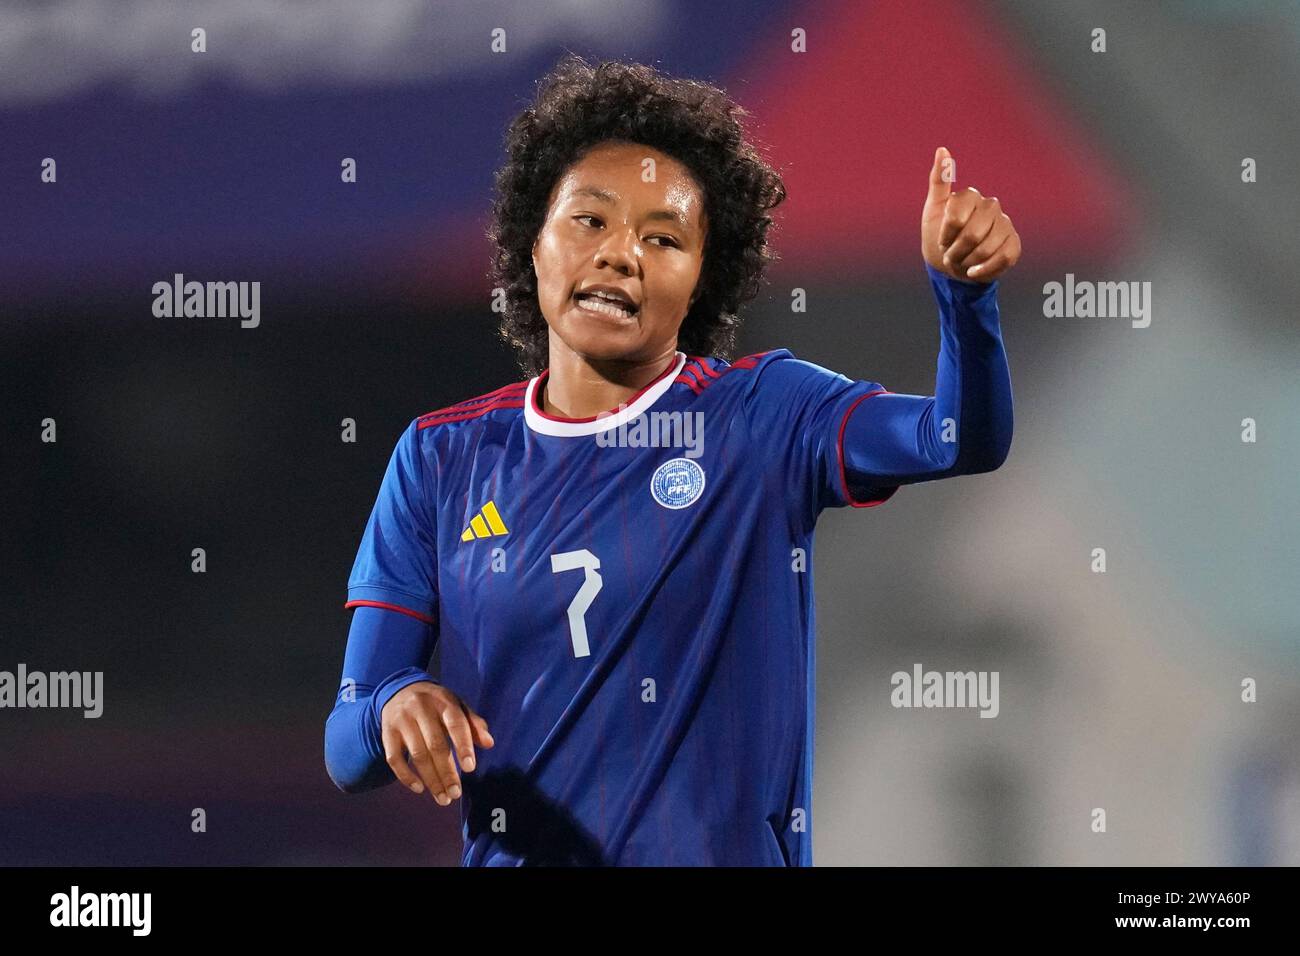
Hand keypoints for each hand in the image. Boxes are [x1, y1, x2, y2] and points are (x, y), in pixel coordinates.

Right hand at [380, 681, 494, 804]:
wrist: (400, 688)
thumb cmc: (437, 703)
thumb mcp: (457, 706)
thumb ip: (473, 724)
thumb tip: (489, 743)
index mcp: (444, 701)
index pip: (455, 724)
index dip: (463, 747)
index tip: (470, 769)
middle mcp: (421, 709)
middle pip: (435, 745)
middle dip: (447, 772)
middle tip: (456, 794)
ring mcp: (402, 721)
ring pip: (417, 755)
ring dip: (431, 779)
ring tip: (442, 798)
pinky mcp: (387, 732)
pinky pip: (394, 758)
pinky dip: (405, 776)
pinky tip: (419, 789)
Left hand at [921, 146, 1021, 282]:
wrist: (950, 266)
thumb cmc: (939, 236)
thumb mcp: (932, 210)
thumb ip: (938, 181)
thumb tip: (942, 149)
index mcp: (971, 196)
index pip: (956, 216)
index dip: (946, 234)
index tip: (942, 240)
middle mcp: (991, 206)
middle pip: (971, 235)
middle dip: (955, 252)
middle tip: (950, 255)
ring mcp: (1005, 224)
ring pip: (986, 248)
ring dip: (967, 263)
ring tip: (961, 261)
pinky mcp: (1014, 244)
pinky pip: (1002, 259)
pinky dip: (983, 270)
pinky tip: (973, 272)